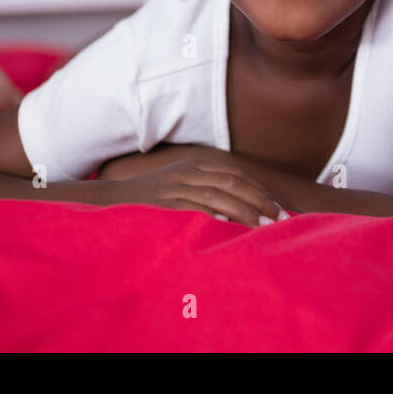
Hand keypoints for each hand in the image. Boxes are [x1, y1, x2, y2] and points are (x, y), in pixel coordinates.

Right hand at [110, 157, 288, 227]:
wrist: (112, 199)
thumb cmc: (152, 198)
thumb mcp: (181, 184)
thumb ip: (208, 189)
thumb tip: (244, 208)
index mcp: (194, 165)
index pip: (236, 175)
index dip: (259, 191)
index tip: (278, 209)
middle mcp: (187, 172)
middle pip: (233, 182)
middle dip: (259, 200)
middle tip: (280, 219)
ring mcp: (174, 186)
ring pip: (217, 195)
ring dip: (244, 211)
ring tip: (263, 227)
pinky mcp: (162, 203)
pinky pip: (193, 208)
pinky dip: (214, 217)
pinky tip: (231, 228)